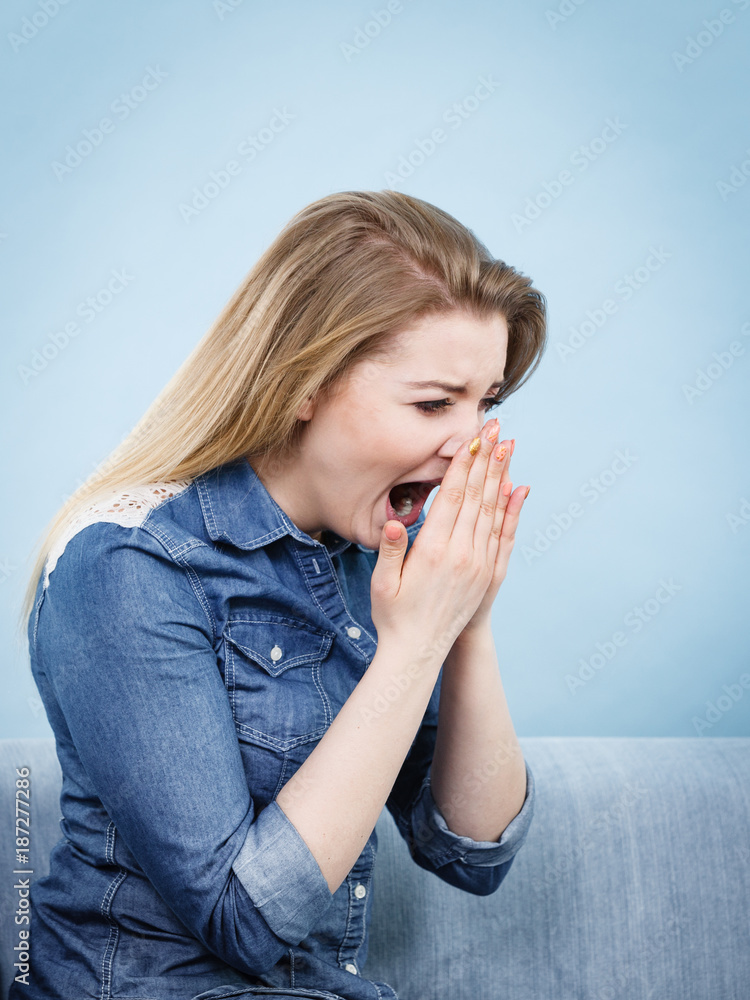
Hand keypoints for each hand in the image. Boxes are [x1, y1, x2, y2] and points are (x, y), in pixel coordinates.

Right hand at [369, 417, 529, 665]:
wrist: (419, 652)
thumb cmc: (393, 615)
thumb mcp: (382, 583)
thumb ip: (391, 550)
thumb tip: (393, 521)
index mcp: (433, 551)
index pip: (453, 496)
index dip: (464, 464)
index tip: (473, 437)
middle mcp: (462, 555)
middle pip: (478, 496)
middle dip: (488, 458)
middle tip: (498, 427)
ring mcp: (479, 565)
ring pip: (493, 511)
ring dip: (501, 476)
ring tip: (508, 447)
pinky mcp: (488, 575)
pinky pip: (503, 535)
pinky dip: (512, 510)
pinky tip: (517, 488)